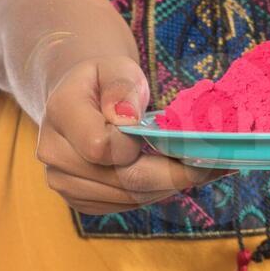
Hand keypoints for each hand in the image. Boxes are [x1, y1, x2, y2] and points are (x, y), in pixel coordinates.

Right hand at [35, 56, 229, 215]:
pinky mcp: (81, 201)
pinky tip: (176, 176)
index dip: (138, 145)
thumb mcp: (116, 65)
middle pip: (123, 180)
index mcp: (60, 113)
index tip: (172, 135)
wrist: (81, 99)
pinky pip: (127, 205)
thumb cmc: (104, 80)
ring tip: (204, 168)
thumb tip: (126, 118)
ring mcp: (64, 182)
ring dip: (170, 185)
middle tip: (215, 163)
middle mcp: (54, 153)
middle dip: (174, 173)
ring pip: (130, 197)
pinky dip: (156, 193)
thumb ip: (122, 85)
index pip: (102, 147)